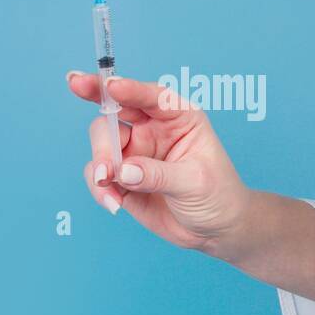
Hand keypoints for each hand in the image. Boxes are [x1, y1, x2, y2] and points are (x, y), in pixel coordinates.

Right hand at [66, 72, 253, 255]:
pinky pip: (97, 175)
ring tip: (108, 188)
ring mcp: (134, 153)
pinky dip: (99, 189)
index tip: (108, 85)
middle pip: (113, 116)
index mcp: (179, 118)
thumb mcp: (194, 182)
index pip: (151, 97)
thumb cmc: (217, 196)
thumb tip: (121, 170)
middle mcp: (152, 130)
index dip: (128, 89)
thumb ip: (157, 174)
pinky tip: (113, 204)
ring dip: (99, 166)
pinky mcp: (121, 177)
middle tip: (103, 167)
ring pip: (101, 146)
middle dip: (101, 137)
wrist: (214, 229)